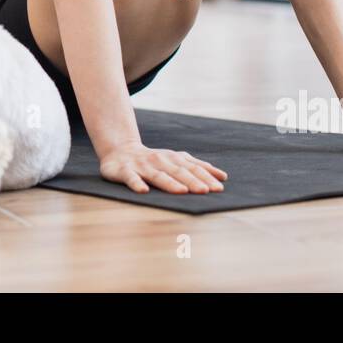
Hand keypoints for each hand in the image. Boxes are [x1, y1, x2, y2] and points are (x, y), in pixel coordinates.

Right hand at [99, 142, 227, 193]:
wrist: (120, 150)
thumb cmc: (154, 160)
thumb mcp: (176, 160)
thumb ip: (197, 167)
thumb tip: (222, 177)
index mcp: (173, 158)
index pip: (192, 168)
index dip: (206, 177)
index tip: (219, 187)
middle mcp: (160, 161)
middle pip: (178, 172)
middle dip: (192, 181)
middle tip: (206, 191)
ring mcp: (142, 166)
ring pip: (158, 176)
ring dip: (170, 183)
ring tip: (182, 191)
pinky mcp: (124, 171)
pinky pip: (131, 178)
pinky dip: (137, 184)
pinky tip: (143, 191)